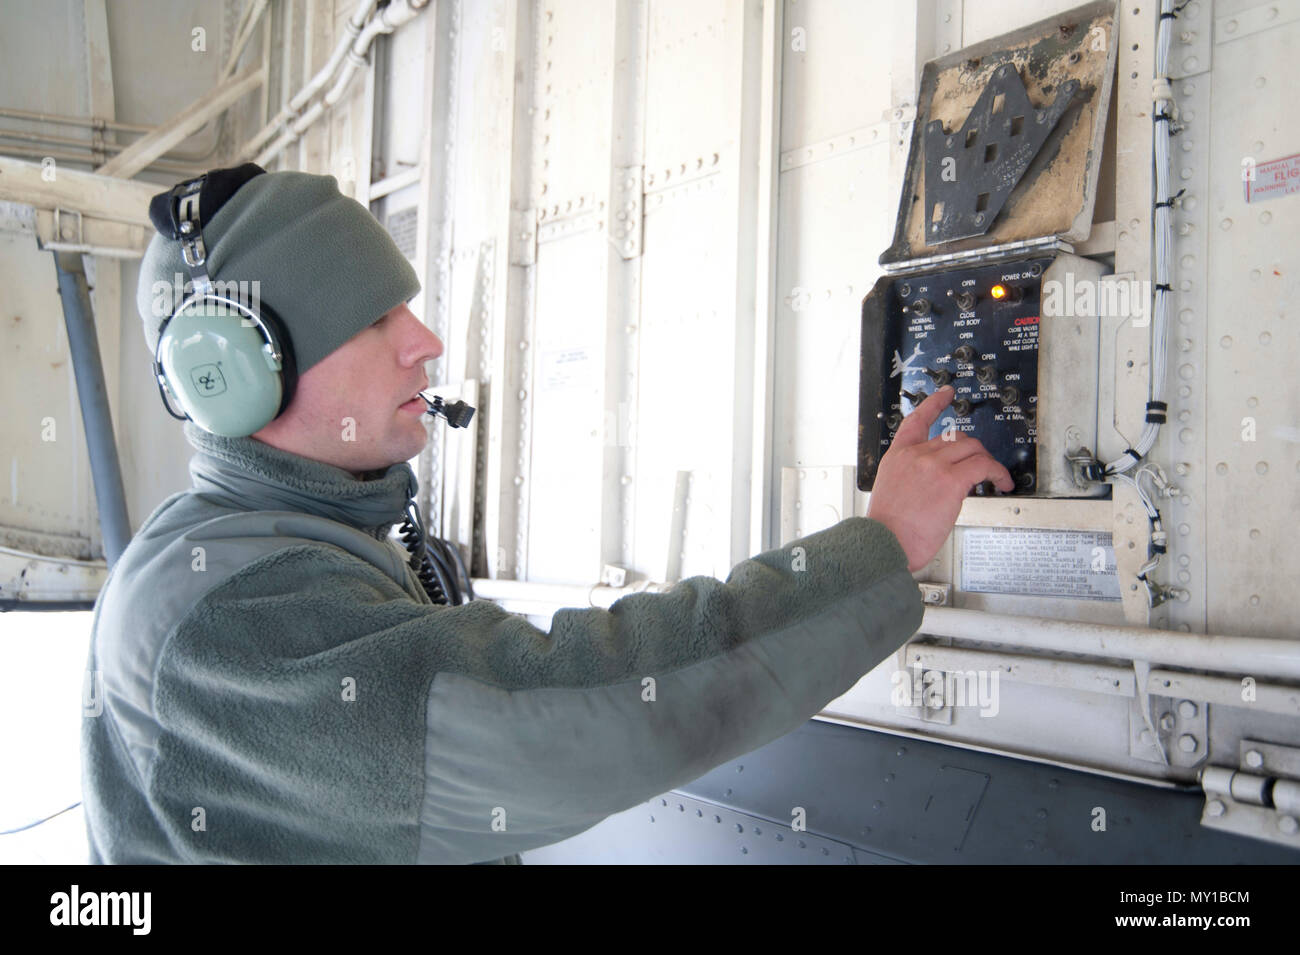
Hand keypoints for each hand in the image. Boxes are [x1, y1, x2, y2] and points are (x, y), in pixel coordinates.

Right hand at [867, 385, 1013, 570]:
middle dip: (971, 450)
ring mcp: (933, 465)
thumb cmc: (887, 529)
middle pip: (954, 437)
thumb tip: (936, 483)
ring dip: (988, 461)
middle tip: (980, 465)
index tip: (946, 394)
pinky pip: (984, 466)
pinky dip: (998, 472)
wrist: (883, 543)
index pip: (916, 420)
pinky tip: (1002, 482)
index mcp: (897, 456)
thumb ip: (912, 478)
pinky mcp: (950, 480)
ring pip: (972, 448)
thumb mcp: (892, 492)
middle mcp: (915, 455)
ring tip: (995, 477)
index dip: (934, 404)